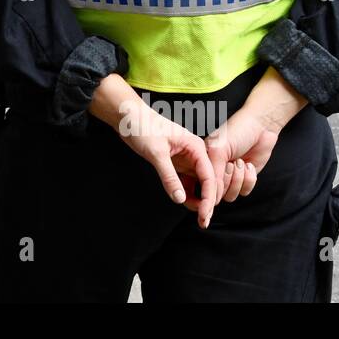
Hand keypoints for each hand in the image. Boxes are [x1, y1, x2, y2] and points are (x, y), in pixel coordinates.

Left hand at [89, 75, 217, 228]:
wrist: (128, 117)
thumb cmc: (143, 127)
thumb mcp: (156, 153)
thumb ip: (169, 176)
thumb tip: (180, 198)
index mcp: (196, 147)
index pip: (209, 176)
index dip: (209, 197)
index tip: (205, 214)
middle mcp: (194, 153)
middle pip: (207, 182)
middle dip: (206, 201)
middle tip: (202, 221)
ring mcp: (185, 159)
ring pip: (197, 183)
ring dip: (197, 199)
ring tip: (194, 214)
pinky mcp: (175, 163)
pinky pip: (185, 181)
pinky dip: (186, 192)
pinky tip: (183, 201)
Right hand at [205, 68, 307, 203]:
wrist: (261, 127)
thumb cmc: (237, 132)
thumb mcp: (219, 150)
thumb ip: (214, 174)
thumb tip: (213, 197)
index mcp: (203, 162)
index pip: (200, 184)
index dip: (207, 189)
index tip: (215, 183)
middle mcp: (215, 171)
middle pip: (217, 193)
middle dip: (227, 179)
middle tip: (232, 163)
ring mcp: (230, 176)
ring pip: (231, 195)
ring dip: (239, 180)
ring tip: (241, 162)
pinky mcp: (245, 179)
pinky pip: (244, 192)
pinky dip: (249, 180)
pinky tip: (249, 165)